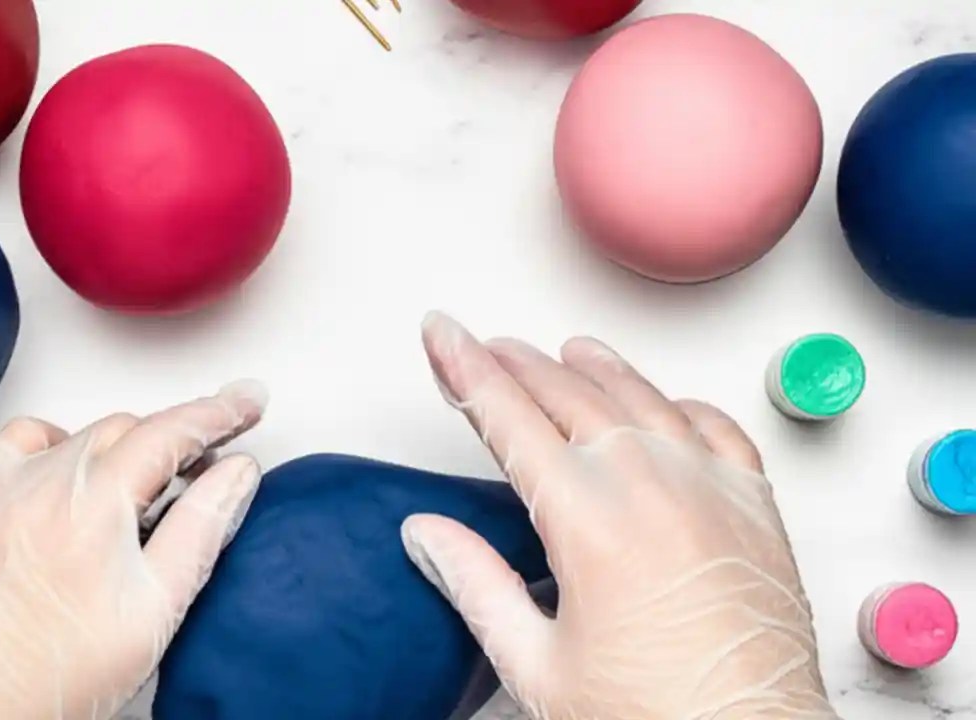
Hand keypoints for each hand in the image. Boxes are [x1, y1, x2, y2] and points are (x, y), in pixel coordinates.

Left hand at [0, 381, 266, 719]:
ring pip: (74, 432)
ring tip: (128, 488)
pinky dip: (49, 451)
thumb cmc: (44, 677)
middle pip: (127, 427)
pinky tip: (58, 485)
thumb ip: (200, 531)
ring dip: (112, 447)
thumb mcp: (151, 613)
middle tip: (199, 465)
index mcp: (96, 504)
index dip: (220, 412)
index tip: (247, 402)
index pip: (173, 431)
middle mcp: (42, 481)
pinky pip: (15, 447)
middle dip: (172, 437)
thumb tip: (235, 474)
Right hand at [401, 313, 837, 719]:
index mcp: (588, 519)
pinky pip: (716, 426)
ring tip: (563, 350)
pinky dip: (679, 402)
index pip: (508, 416)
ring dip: (593, 368)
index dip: (465, 368)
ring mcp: (709, 486)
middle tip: (482, 345)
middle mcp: (651, 485)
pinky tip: (663, 400)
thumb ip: (476, 585)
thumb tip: (426, 533)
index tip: (443, 334)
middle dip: (516, 363)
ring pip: (640, 396)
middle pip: (567, 394)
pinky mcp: (755, 505)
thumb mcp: (537, 665)